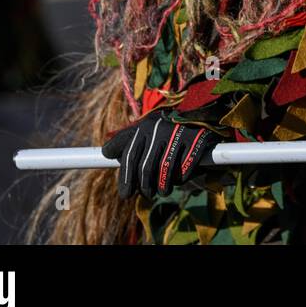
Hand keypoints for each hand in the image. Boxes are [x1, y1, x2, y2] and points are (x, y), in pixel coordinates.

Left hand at [101, 111, 220, 198]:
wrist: (200, 112)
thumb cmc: (166, 128)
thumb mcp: (145, 130)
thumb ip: (125, 140)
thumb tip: (105, 153)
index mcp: (146, 126)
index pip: (131, 156)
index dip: (126, 179)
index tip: (126, 194)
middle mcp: (161, 127)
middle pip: (147, 167)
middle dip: (145, 187)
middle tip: (147, 195)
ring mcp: (180, 132)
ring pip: (166, 171)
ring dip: (163, 187)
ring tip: (163, 191)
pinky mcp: (199, 139)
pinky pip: (185, 168)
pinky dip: (181, 178)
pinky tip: (179, 179)